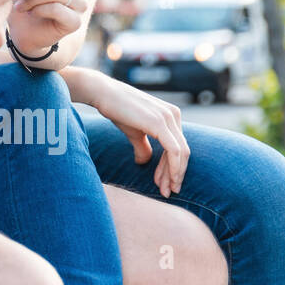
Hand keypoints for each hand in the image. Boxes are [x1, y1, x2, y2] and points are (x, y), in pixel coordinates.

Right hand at [76, 67, 189, 197]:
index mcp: (170, 115)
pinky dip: (173, 168)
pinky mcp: (160, 123)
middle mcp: (174, 115)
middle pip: (183, 152)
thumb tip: (144, 162)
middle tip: (168, 192)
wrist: (101, 92)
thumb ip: (143, 146)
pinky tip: (167, 180)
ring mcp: (168, 118)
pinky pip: (174, 151)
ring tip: (165, 190)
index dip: (172, 168)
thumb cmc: (116, 109)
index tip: (164, 184)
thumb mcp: (133, 131)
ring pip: (181, 154)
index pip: (178, 147)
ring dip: (174, 175)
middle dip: (175, 174)